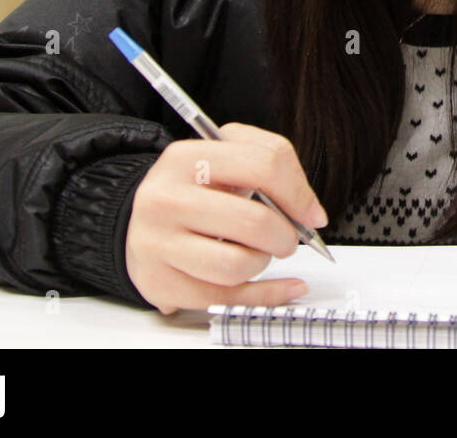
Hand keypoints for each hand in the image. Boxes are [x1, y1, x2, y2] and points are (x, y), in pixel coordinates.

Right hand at [125, 123, 328, 314]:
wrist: (144, 219)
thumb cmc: (196, 190)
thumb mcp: (225, 155)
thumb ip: (271, 164)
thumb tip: (310, 212)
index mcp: (185, 158)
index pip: (263, 165)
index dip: (299, 193)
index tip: (312, 213)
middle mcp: (165, 199)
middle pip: (254, 222)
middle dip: (284, 235)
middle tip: (286, 237)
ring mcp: (157, 244)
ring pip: (238, 265)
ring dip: (263, 262)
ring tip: (256, 252)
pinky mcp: (159, 283)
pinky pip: (226, 300)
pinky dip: (265, 295)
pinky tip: (282, 286)